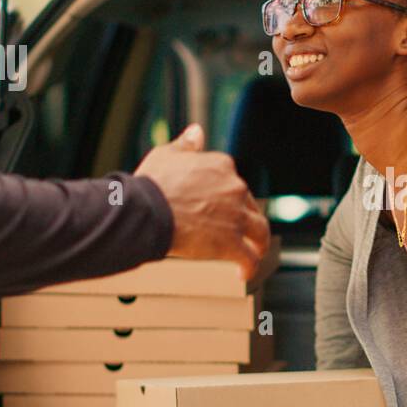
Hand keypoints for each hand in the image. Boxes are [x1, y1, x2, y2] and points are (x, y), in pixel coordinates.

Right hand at [134, 124, 270, 279]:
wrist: (147, 211)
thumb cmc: (152, 184)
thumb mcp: (167, 155)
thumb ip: (186, 145)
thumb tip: (197, 132)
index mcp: (222, 166)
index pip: (233, 180)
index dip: (227, 195)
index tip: (220, 205)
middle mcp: (235, 188)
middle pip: (248, 205)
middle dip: (244, 217)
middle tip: (237, 230)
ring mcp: (236, 217)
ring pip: (259, 231)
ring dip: (259, 242)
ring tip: (255, 251)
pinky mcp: (232, 243)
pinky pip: (249, 258)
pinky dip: (250, 267)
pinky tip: (243, 273)